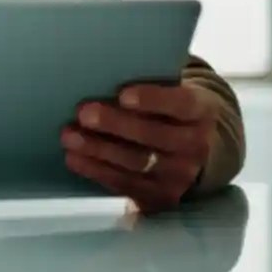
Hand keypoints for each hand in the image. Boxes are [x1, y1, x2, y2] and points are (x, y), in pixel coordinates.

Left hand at [60, 83, 216, 212]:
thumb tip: (102, 74)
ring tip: (69, 136)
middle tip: (84, 113)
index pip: (181, 104)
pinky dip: (96, 170)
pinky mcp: (161, 197)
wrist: (196, 148)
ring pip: (136, 163)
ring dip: (98, 149)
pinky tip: (74, 157)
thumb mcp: (173, 91)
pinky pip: (125, 184)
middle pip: (153, 136)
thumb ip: (150, 84)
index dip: (152, 99)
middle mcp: (196, 146)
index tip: (123, 94)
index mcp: (201, 111)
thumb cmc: (170, 109)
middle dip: (115, 124)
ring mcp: (179, 175)